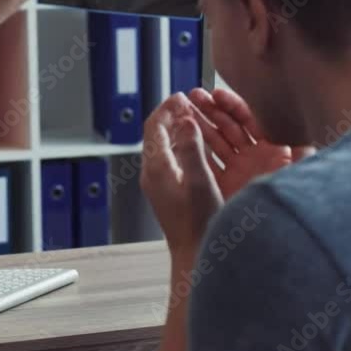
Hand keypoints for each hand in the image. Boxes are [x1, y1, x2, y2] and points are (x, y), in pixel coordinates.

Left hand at [140, 93, 223, 253]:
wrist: (193, 254)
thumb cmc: (199, 222)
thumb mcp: (199, 180)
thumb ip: (191, 147)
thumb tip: (184, 119)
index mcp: (157, 166)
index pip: (156, 127)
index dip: (168, 108)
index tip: (182, 96)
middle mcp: (152, 173)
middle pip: (156, 135)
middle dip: (170, 116)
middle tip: (187, 103)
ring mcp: (157, 183)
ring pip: (161, 146)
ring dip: (175, 130)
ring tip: (192, 119)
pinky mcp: (165, 191)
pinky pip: (168, 159)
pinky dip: (179, 145)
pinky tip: (195, 147)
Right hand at [188, 88, 313, 199]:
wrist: (273, 240)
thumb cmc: (289, 207)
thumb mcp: (294, 178)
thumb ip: (300, 157)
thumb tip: (299, 136)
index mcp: (273, 149)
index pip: (251, 119)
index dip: (233, 106)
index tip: (215, 95)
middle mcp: (254, 157)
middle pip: (230, 126)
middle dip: (211, 109)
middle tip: (192, 97)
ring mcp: (237, 170)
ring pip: (215, 141)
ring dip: (198, 125)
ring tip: (181, 111)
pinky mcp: (222, 185)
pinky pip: (206, 162)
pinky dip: (193, 149)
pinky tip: (181, 137)